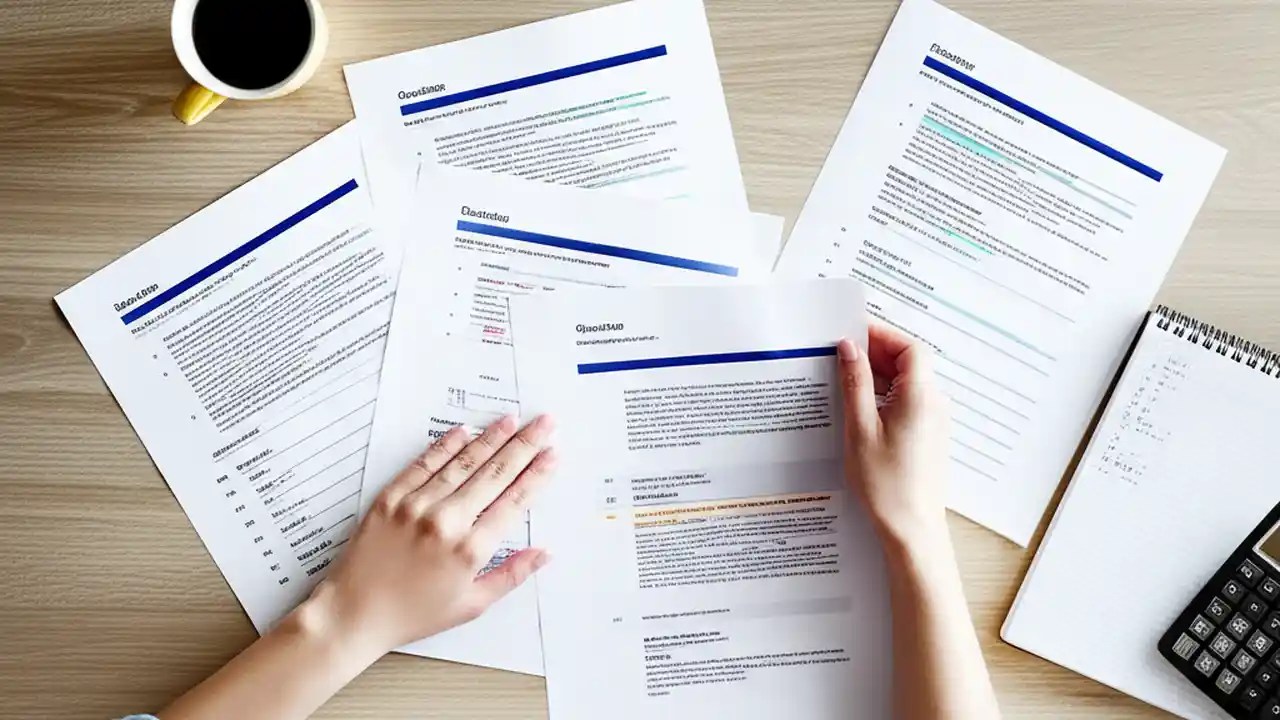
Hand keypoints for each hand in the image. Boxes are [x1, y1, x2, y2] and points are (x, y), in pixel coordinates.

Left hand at [301, 414, 556, 657]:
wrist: (353, 613)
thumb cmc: (413, 614)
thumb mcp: (470, 605)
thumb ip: (511, 575)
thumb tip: (544, 553)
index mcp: (470, 551)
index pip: (514, 502)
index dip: (537, 475)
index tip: (553, 455)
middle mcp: (446, 522)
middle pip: (495, 474)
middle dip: (525, 445)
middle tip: (545, 424)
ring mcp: (416, 506)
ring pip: (463, 463)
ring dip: (491, 439)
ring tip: (512, 419)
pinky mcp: (390, 498)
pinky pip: (424, 464)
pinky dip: (445, 446)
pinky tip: (464, 431)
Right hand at [837, 322, 950, 546]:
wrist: (912, 529)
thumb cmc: (886, 485)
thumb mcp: (860, 428)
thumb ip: (855, 383)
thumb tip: (849, 347)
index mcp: (921, 396)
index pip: (908, 347)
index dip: (881, 335)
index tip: (851, 333)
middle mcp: (934, 403)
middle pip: (909, 361)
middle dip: (875, 353)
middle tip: (840, 355)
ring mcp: (934, 419)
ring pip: (907, 381)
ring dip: (878, 375)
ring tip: (844, 381)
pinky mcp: (928, 433)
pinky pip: (907, 401)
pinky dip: (884, 395)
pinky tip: (859, 407)